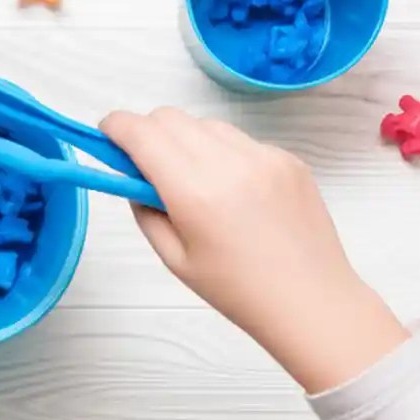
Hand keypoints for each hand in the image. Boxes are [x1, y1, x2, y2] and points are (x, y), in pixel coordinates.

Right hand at [100, 108, 407, 393]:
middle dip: (147, 132)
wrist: (312, 302)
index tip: (107, 137)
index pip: (141, 132)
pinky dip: (224, 153)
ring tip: (196, 181)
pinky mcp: (289, 159)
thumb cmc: (237, 290)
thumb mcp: (174, 258)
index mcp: (194, 192)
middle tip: (147, 165)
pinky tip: (235, 192)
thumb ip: (145, 210)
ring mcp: (264, 156)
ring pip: (205, 124)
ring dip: (186, 140)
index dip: (115, 127)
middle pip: (169, 117)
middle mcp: (229, 163)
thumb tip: (132, 176)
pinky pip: (240, 140)